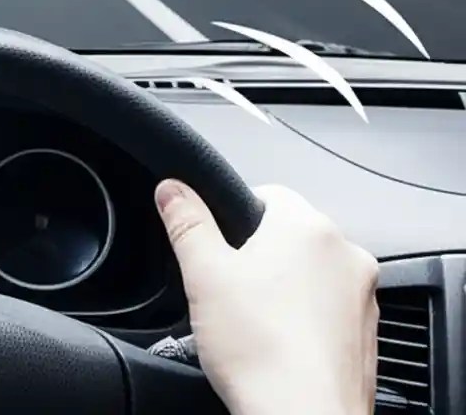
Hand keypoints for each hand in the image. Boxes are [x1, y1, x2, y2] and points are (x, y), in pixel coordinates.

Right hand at [155, 180, 377, 414]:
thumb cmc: (259, 350)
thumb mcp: (202, 275)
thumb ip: (187, 223)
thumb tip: (173, 189)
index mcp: (307, 227)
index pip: (267, 194)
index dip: (232, 218)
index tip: (215, 249)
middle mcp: (346, 254)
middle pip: (289, 237)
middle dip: (257, 258)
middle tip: (227, 292)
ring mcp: (363, 295)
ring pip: (310, 275)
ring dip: (283, 289)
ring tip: (252, 325)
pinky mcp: (366, 332)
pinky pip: (328, 311)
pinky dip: (304, 321)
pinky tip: (278, 346)